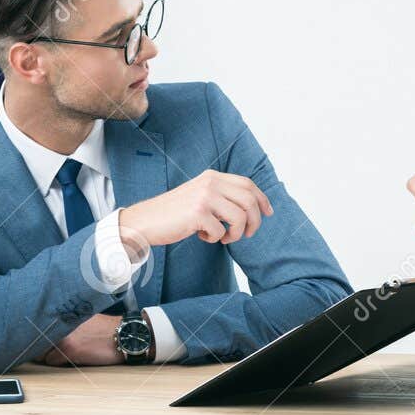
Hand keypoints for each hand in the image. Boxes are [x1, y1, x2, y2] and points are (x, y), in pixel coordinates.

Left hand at [40, 313, 121, 366]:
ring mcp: (64, 336)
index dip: (38, 335)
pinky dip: (58, 362)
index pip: (40, 325)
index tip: (36, 340)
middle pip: (37, 338)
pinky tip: (71, 358)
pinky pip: (51, 360)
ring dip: (49, 355)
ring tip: (63, 354)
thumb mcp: (85, 319)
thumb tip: (52, 332)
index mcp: (65, 313)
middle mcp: (62, 322)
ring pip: (42, 351)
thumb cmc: (107, 329)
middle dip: (41, 346)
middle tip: (45, 351)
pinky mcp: (70, 349)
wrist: (125, 334)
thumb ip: (67, 323)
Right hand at [119, 169, 273, 248]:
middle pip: (249, 200)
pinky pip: (220, 231)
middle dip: (254, 221)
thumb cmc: (173, 213)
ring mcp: (204, 197)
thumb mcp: (199, 195)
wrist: (145, 221)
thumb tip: (250, 208)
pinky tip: (202, 236)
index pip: (247, 184)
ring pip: (240, 217)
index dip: (262, 199)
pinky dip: (215, 238)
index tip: (268, 213)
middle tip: (246, 234)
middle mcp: (210, 183)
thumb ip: (221, 195)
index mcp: (212, 176)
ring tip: (224, 238)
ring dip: (236, 233)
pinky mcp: (198, 213)